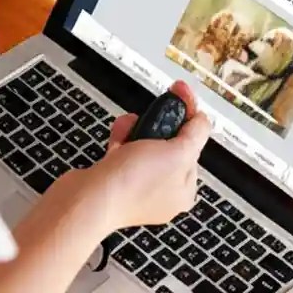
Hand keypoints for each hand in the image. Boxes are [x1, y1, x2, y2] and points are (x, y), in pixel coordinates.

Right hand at [75, 81, 212, 229]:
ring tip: (130, 126)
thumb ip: (196, 134)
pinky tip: (120, 132)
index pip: (194, 146)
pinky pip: (123, 151)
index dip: (189, 118)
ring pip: (144, 146)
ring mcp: (136, 187)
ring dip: (138, 129)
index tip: (182, 94)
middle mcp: (161, 192)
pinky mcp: (114, 180)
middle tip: (153, 115)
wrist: (89, 197)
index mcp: (183, 190)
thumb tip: (203, 121)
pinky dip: (122, 138)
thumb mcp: (178, 152)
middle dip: (158, 124)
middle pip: (168, 145)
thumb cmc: (132, 184)